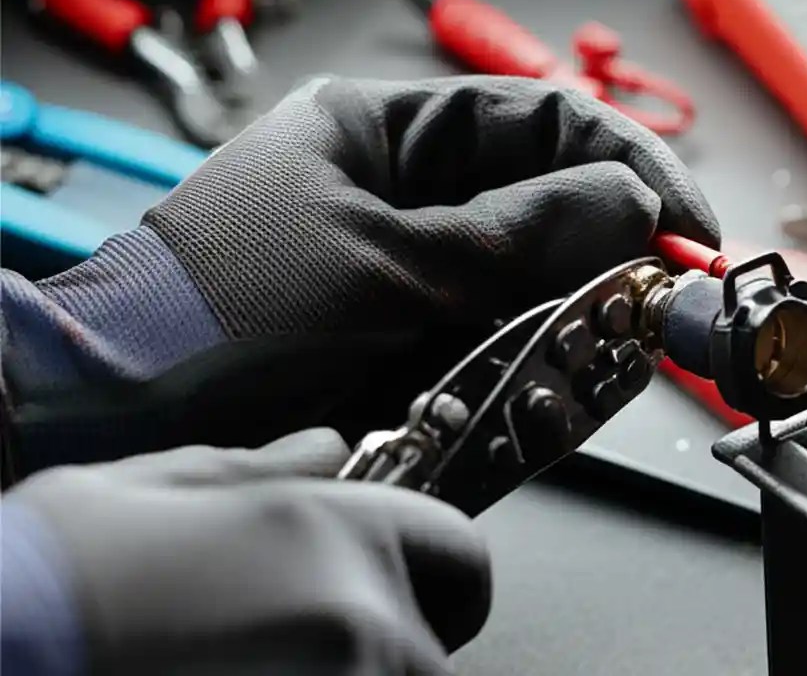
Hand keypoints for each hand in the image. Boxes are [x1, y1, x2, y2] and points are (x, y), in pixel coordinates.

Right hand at [3, 429, 490, 674]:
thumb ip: (262, 472)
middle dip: (388, 642)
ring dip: (344, 675)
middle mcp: (357, 619)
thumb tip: (329, 448)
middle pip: (430, 647)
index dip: (437, 574)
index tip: (410, 590)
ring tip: (246, 663)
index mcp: (330, 534)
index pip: (461, 556)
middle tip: (303, 639)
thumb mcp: (147, 493)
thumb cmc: (49, 578)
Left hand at [150, 74, 718, 336]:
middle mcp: (402, 192)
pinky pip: (498, 340)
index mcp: (384, 132)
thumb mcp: (383, 264)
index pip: (538, 120)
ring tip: (607, 351)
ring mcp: (408, 270)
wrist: (122, 418)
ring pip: (530, 279)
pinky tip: (555, 386)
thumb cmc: (215, 316)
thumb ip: (518, 235)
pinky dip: (536, 364)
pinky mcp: (409, 342)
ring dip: (576, 315)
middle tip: (657, 300)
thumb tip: (631, 203)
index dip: (625, 164)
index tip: (684, 224)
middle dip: (608, 251)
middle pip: (545, 201)